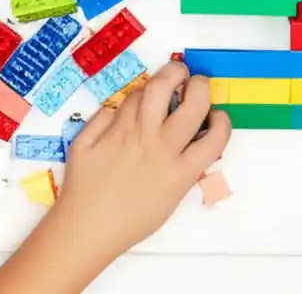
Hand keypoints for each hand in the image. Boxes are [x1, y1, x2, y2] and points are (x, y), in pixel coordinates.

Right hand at [0, 63, 229, 291]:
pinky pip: (212, 144)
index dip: (153, 85)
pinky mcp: (184, 175)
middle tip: (185, 76)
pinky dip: (220, 127)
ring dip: (202, 91)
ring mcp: (167, 153)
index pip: (143, 90)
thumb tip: (118, 105)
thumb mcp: (81, 145)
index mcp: (121, 125)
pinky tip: (218, 121)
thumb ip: (100, 120)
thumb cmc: (83, 191)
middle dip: (179, 72)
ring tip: (202, 92)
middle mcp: (146, 133)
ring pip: (195, 108)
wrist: (90, 230)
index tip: (158, 91)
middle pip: (167, 86)